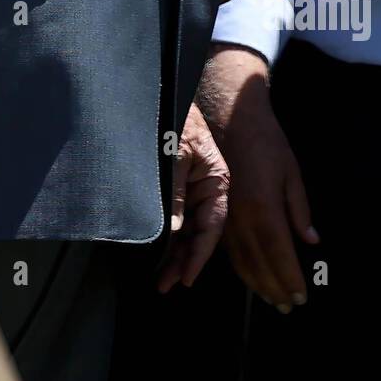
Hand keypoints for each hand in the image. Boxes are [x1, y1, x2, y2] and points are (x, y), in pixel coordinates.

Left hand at [157, 103, 229, 292]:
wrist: (168, 95)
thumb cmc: (179, 120)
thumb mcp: (175, 155)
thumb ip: (175, 192)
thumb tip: (176, 231)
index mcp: (218, 181)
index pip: (211, 227)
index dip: (199, 255)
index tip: (187, 277)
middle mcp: (209, 190)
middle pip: (200, 234)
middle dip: (184, 261)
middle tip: (166, 284)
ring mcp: (195, 191)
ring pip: (188, 231)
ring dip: (175, 254)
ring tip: (162, 279)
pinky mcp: (181, 189)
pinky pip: (179, 219)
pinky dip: (171, 238)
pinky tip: (161, 255)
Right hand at [200, 47, 318, 309]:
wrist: (229, 116)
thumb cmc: (266, 141)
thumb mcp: (292, 171)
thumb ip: (300, 209)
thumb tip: (311, 242)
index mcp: (263, 206)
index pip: (279, 253)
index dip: (289, 278)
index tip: (300, 298)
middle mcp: (240, 216)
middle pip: (258, 262)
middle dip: (274, 288)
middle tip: (288, 307)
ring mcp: (224, 214)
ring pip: (239, 258)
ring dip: (256, 282)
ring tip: (271, 299)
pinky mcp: (214, 209)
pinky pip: (226, 246)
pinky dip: (239, 265)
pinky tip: (249, 275)